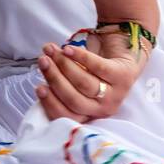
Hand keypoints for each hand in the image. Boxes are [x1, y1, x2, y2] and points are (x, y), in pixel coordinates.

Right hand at [34, 27, 152, 122]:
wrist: (124, 48)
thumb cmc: (95, 67)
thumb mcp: (78, 79)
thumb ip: (62, 81)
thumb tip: (43, 68)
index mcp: (89, 114)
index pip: (67, 116)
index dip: (51, 103)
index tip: (38, 87)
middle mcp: (104, 109)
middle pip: (74, 99)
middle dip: (55, 79)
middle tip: (43, 61)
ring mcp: (116, 94)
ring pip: (84, 83)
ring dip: (64, 65)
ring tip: (51, 51)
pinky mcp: (124, 76)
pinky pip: (98, 67)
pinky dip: (81, 57)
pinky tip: (68, 48)